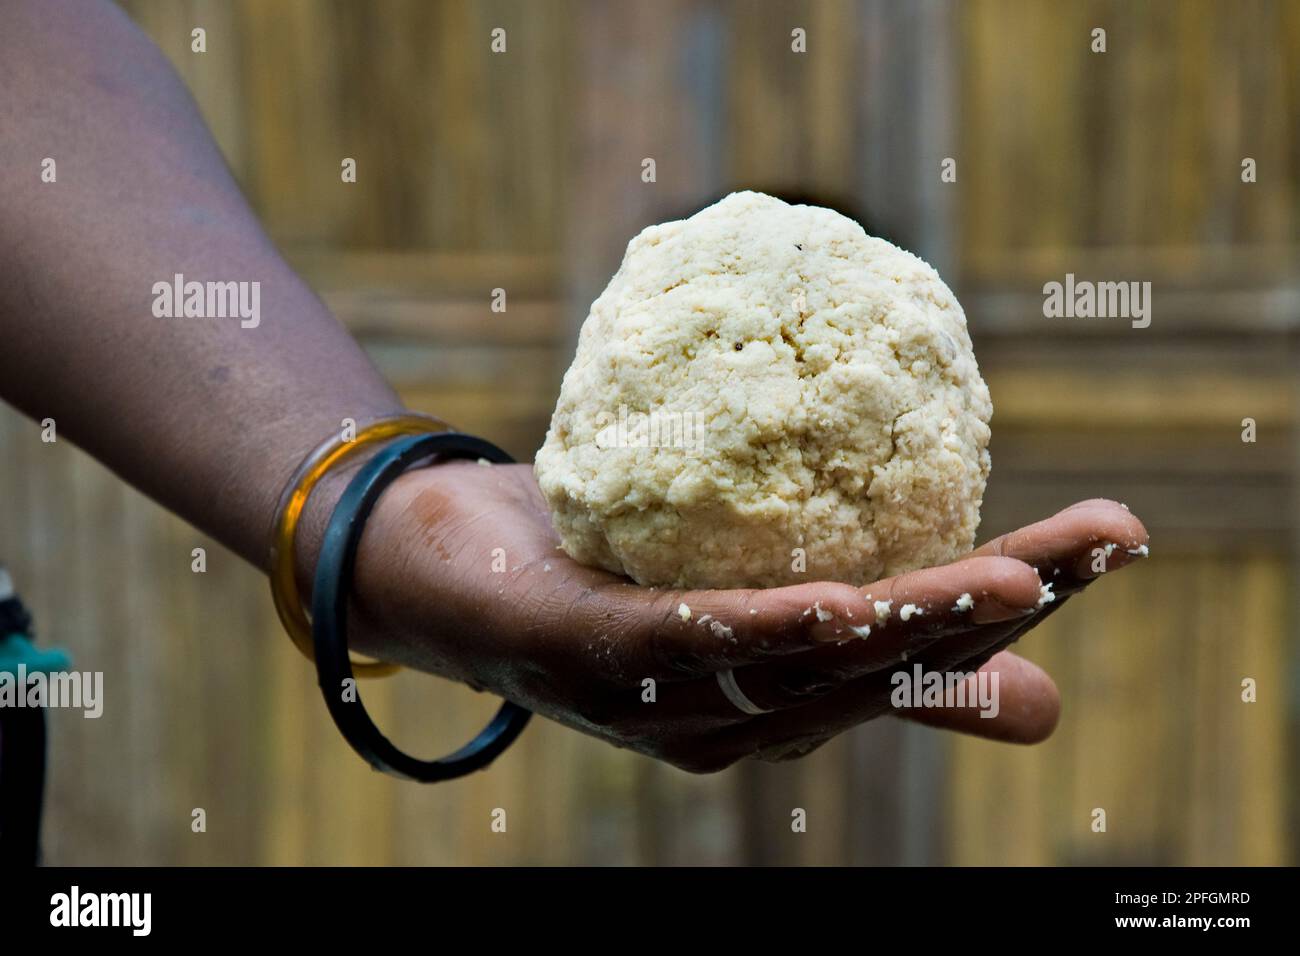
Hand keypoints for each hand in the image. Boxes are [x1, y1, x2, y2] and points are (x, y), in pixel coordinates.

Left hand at [346, 462, 1147, 772]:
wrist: (432, 565)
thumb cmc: (591, 560)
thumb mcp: (720, 562)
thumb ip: (812, 567)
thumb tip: (907, 540)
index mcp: (781, 693)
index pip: (921, 655)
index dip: (1021, 606)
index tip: (1110, 538)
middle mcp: (738, 720)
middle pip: (888, 671)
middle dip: (1001, 613)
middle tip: (1103, 543)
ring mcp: (665, 707)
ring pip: (809, 673)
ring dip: (911, 632)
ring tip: (1010, 579)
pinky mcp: (590, 667)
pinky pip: (692, 651)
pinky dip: (771, 634)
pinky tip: (841, 605)